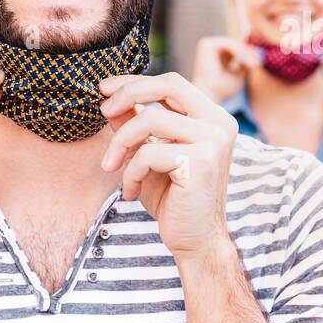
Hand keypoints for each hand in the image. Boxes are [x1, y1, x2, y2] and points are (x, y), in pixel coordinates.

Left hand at [98, 73, 238, 256]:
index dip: (135, 81)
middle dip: (128, 93)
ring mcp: (213, 141)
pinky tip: (132, 191)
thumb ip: (136, 124)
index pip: (171, 83)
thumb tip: (110, 98)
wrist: (195, 241)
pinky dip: (131, 172)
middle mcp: (219, 123)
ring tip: (111, 168)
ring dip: (120, 144)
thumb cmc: (174, 199)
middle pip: (167, 86)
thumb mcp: (150, 154)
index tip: (104, 89)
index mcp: (212, 117)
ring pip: (150, 121)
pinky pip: (148, 153)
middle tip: (103, 111)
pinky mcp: (201, 162)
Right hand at [191, 36, 258, 102]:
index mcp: (215, 55)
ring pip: (233, 44)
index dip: (248, 54)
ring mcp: (207, 45)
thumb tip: (256, 52)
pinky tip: (243, 61)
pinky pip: (228, 44)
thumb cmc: (223, 89)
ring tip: (252, 64)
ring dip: (245, 53)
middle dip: (248, 53)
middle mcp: (209, 49)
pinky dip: (238, 51)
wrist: (210, 95)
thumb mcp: (239, 75)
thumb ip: (245, 62)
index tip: (258, 63)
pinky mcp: (206, 44)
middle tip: (257, 63)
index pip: (236, 50)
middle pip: (235, 45)